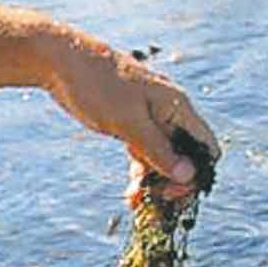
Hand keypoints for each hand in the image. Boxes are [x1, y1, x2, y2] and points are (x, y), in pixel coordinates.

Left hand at [43, 33, 219, 205]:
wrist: (61, 61)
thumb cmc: (98, 85)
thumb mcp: (128, 122)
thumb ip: (158, 149)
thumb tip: (189, 176)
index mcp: (177, 107)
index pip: (206, 147)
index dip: (197, 174)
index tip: (173, 193)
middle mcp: (169, 112)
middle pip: (185, 156)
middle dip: (173, 183)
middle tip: (154, 205)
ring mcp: (149, 118)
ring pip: (163, 157)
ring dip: (154, 182)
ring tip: (137, 203)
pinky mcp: (130, 123)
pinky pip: (144, 153)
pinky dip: (139, 173)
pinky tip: (130, 193)